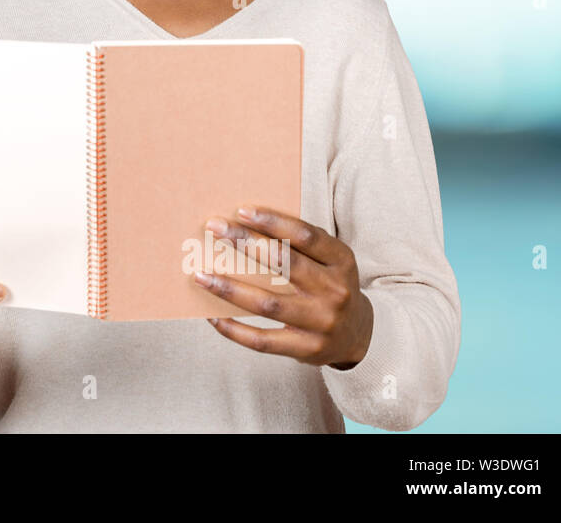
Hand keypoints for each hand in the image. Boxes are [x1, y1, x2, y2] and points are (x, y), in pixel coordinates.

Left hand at [194, 206, 373, 368]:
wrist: (359, 335)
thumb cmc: (329, 285)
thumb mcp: (329, 260)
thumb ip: (299, 245)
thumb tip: (244, 225)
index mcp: (341, 261)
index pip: (306, 236)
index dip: (273, 222)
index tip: (241, 210)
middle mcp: (335, 291)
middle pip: (285, 264)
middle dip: (246, 243)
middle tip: (214, 228)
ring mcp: (322, 323)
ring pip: (268, 304)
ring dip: (230, 289)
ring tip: (200, 275)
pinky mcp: (307, 349)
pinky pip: (262, 341)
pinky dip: (234, 329)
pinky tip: (211, 317)